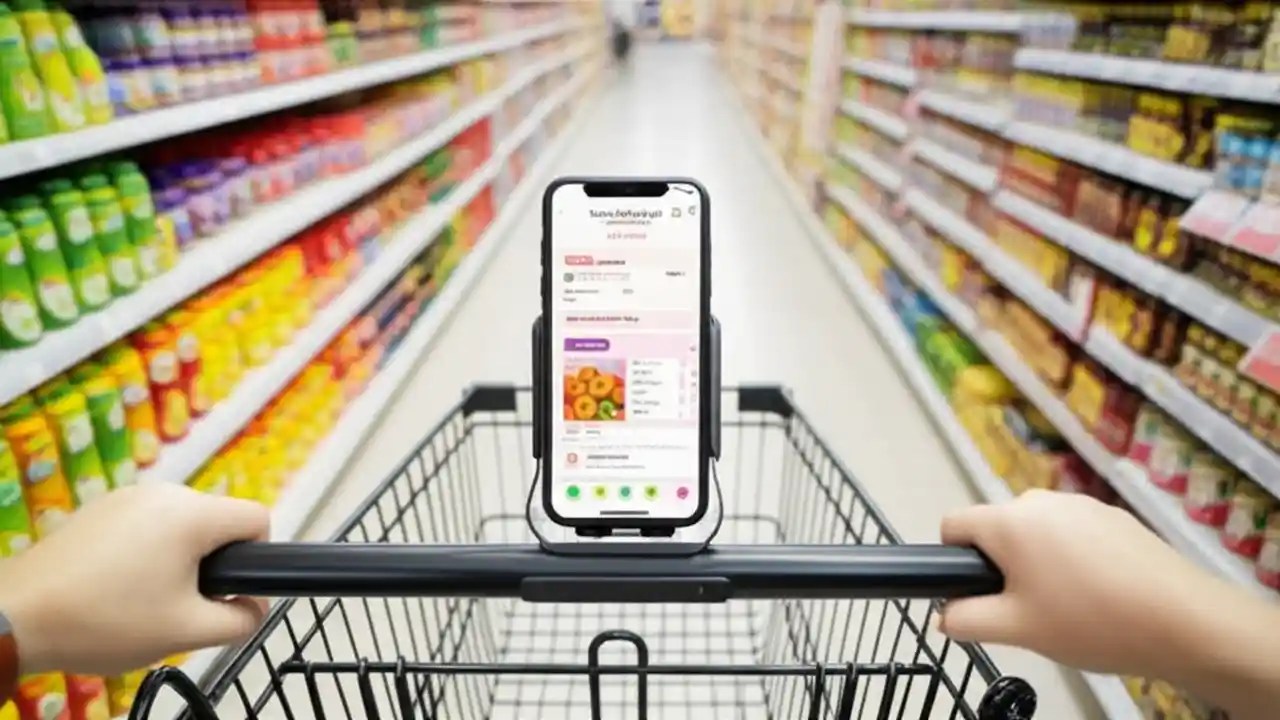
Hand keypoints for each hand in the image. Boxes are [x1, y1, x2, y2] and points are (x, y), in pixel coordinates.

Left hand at [0, 484, 269, 675]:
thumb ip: (240, 620)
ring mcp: (128, 495)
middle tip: (179, 604)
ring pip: (181, 526)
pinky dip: (146, 553)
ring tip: (143, 599)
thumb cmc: (108, 621)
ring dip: (178, 559)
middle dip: (210, 563)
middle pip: (217, 522)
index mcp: (192, 514)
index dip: (256, 557)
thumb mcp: (186, 632)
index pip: (257, 519)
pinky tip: (115, 585)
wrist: (16, 616)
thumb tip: (254, 607)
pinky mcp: (100, 507)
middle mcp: (164, 493)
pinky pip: (147, 525)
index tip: (226, 590)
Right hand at [939, 490, 1279, 719]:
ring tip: (1069, 604)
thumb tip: (946, 613)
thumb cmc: (1091, 621)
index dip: (952, 558)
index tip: (976, 591)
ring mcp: (1081, 504)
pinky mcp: (1114, 515)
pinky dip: (1073, 557)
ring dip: (1037, 561)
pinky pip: (1073, 532)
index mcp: (1009, 521)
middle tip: (1027, 608)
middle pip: (998, 528)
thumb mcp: (1017, 629)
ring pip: (1037, 531)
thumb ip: (966, 619)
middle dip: (1002, 564)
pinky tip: (1101, 592)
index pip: (953, 523)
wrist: (1184, 620)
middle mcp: (1040, 500)